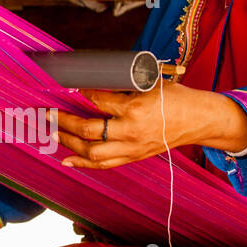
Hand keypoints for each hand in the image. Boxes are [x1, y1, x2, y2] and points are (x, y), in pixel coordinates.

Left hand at [53, 84, 246, 169]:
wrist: (198, 120)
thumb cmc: (175, 98)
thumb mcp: (150, 84)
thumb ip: (122, 86)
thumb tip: (93, 82)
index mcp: (135, 108)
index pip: (98, 100)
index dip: (79, 93)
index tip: (64, 87)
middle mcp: (131, 131)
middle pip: (89, 130)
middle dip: (64, 121)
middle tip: (47, 113)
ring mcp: (132, 147)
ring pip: (92, 152)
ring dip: (68, 143)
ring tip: (52, 133)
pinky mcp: (133, 157)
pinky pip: (103, 164)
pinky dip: (82, 163)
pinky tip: (66, 159)